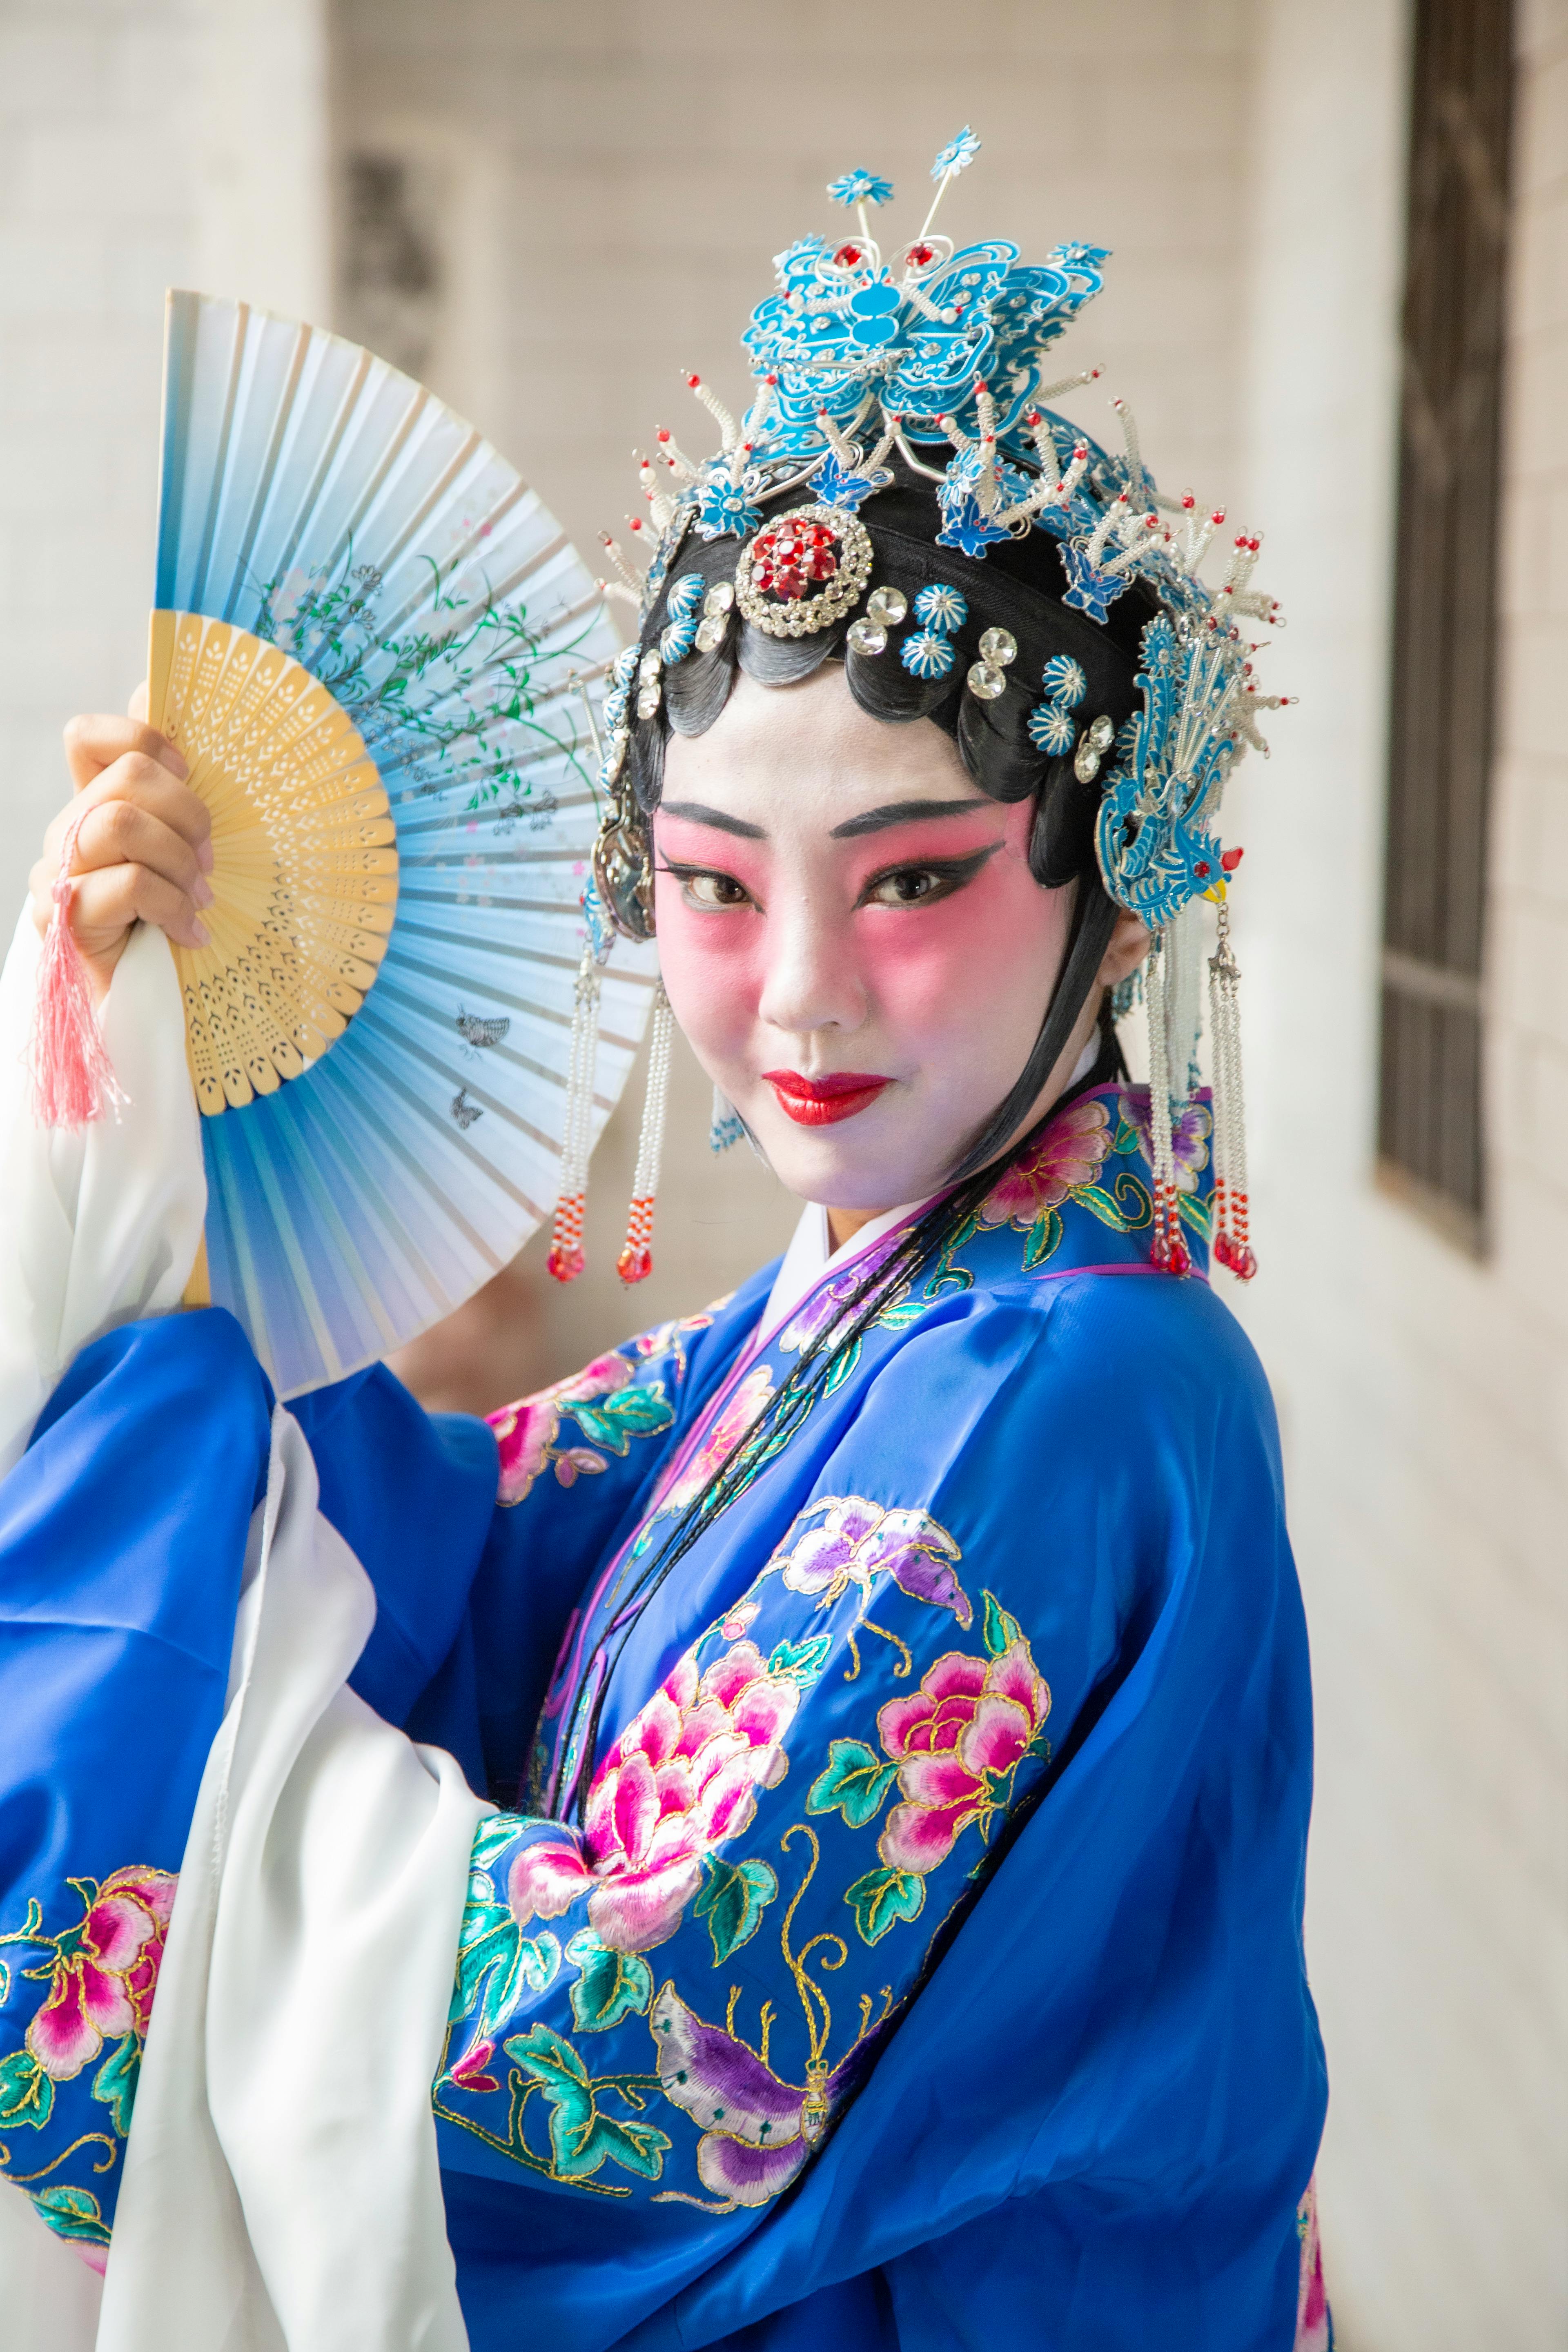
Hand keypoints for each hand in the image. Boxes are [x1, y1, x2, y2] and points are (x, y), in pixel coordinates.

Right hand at [29, 692, 212, 1000]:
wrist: (142, 1006)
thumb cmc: (169, 922)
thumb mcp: (184, 852)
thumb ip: (174, 791)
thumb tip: (157, 691)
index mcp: (91, 806)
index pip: (88, 736)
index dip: (144, 740)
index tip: (187, 777)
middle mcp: (67, 832)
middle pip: (125, 778)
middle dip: (186, 814)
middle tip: (207, 861)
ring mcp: (59, 874)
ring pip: (123, 823)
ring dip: (178, 861)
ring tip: (197, 897)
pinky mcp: (66, 918)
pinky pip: (126, 884)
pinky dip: (171, 906)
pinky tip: (188, 932)